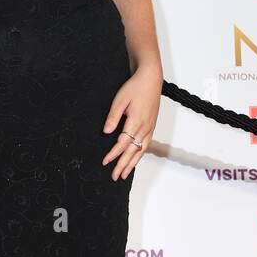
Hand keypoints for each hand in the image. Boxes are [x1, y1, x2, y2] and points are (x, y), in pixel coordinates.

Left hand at [101, 65, 161, 179]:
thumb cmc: (135, 87)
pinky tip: (135, 160)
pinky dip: (140, 155)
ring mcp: (150, 127)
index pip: (123, 143)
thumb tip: (106, 132)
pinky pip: (146, 145)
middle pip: (132, 151)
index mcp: (136, 121)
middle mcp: (145, 127)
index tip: (105, 162)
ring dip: (132, 163)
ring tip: (124, 174)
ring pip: (140, 150)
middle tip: (114, 176)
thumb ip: (113, 117)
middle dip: (123, 165)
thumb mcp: (120, 99)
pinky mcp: (152, 126)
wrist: (151, 79)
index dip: (113, 153)